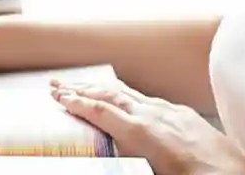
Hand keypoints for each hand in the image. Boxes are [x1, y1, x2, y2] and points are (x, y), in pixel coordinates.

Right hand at [50, 78, 244, 174]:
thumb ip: (126, 161)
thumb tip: (108, 153)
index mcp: (145, 133)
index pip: (102, 111)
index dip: (77, 102)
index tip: (58, 97)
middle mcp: (157, 115)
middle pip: (112, 95)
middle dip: (82, 88)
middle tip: (58, 85)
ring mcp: (173, 112)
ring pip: (130, 94)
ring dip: (102, 88)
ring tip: (82, 84)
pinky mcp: (186, 115)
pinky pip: (149, 99)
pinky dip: (127, 95)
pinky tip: (125, 97)